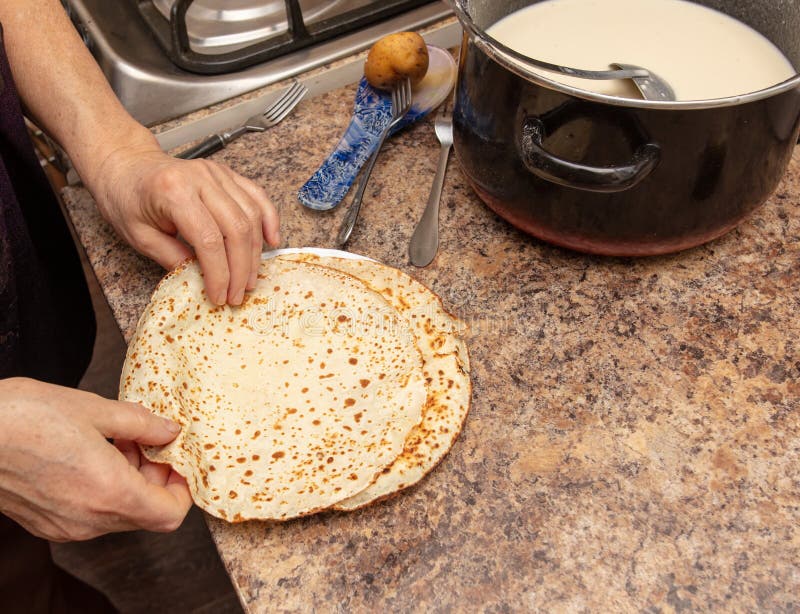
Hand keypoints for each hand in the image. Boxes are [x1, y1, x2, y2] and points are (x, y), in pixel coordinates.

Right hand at [0, 378, 191, 541]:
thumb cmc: (23, 418)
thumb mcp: (94, 409)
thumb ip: (141, 424)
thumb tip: (169, 431)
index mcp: (109, 493)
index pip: (169, 514)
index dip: (182, 489)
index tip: (177, 461)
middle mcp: (89, 519)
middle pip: (146, 514)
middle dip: (156, 479)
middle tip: (146, 442)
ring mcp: (65, 526)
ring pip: (120, 514)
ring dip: (130, 482)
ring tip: (116, 442)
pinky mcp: (47, 523)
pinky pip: (92, 514)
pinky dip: (105, 489)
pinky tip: (91, 455)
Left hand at [91, 143, 279, 305]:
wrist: (127, 166)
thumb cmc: (127, 199)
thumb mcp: (139, 236)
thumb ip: (172, 258)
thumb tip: (203, 281)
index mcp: (173, 192)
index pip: (208, 240)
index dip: (218, 273)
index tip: (219, 296)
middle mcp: (200, 178)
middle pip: (236, 229)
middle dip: (241, 268)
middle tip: (237, 294)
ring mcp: (217, 174)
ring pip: (251, 216)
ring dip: (255, 252)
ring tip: (249, 279)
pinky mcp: (227, 174)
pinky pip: (257, 196)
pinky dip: (269, 219)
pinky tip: (272, 241)